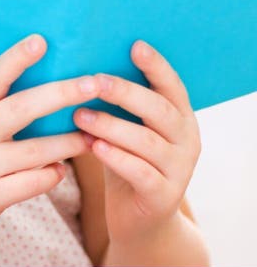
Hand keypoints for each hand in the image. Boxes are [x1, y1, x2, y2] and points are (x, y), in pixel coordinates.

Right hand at [0, 33, 100, 250]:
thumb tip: (36, 92)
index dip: (15, 58)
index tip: (41, 40)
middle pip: (22, 108)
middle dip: (62, 94)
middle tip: (95, 83)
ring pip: (37, 150)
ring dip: (69, 142)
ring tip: (92, 135)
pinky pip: (33, 182)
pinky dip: (52, 174)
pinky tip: (60, 169)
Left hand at [73, 40, 201, 245]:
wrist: (139, 221)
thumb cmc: (125, 160)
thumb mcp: (125, 128)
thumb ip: (116, 103)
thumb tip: (81, 64)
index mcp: (179, 117)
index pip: (172, 86)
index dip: (156, 65)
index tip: (134, 45)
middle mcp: (187, 140)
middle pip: (160, 110)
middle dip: (125, 93)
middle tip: (93, 81)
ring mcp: (179, 170)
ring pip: (148, 141)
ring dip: (112, 125)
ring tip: (80, 115)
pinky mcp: (164, 196)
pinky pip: (142, 173)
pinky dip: (117, 157)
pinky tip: (94, 146)